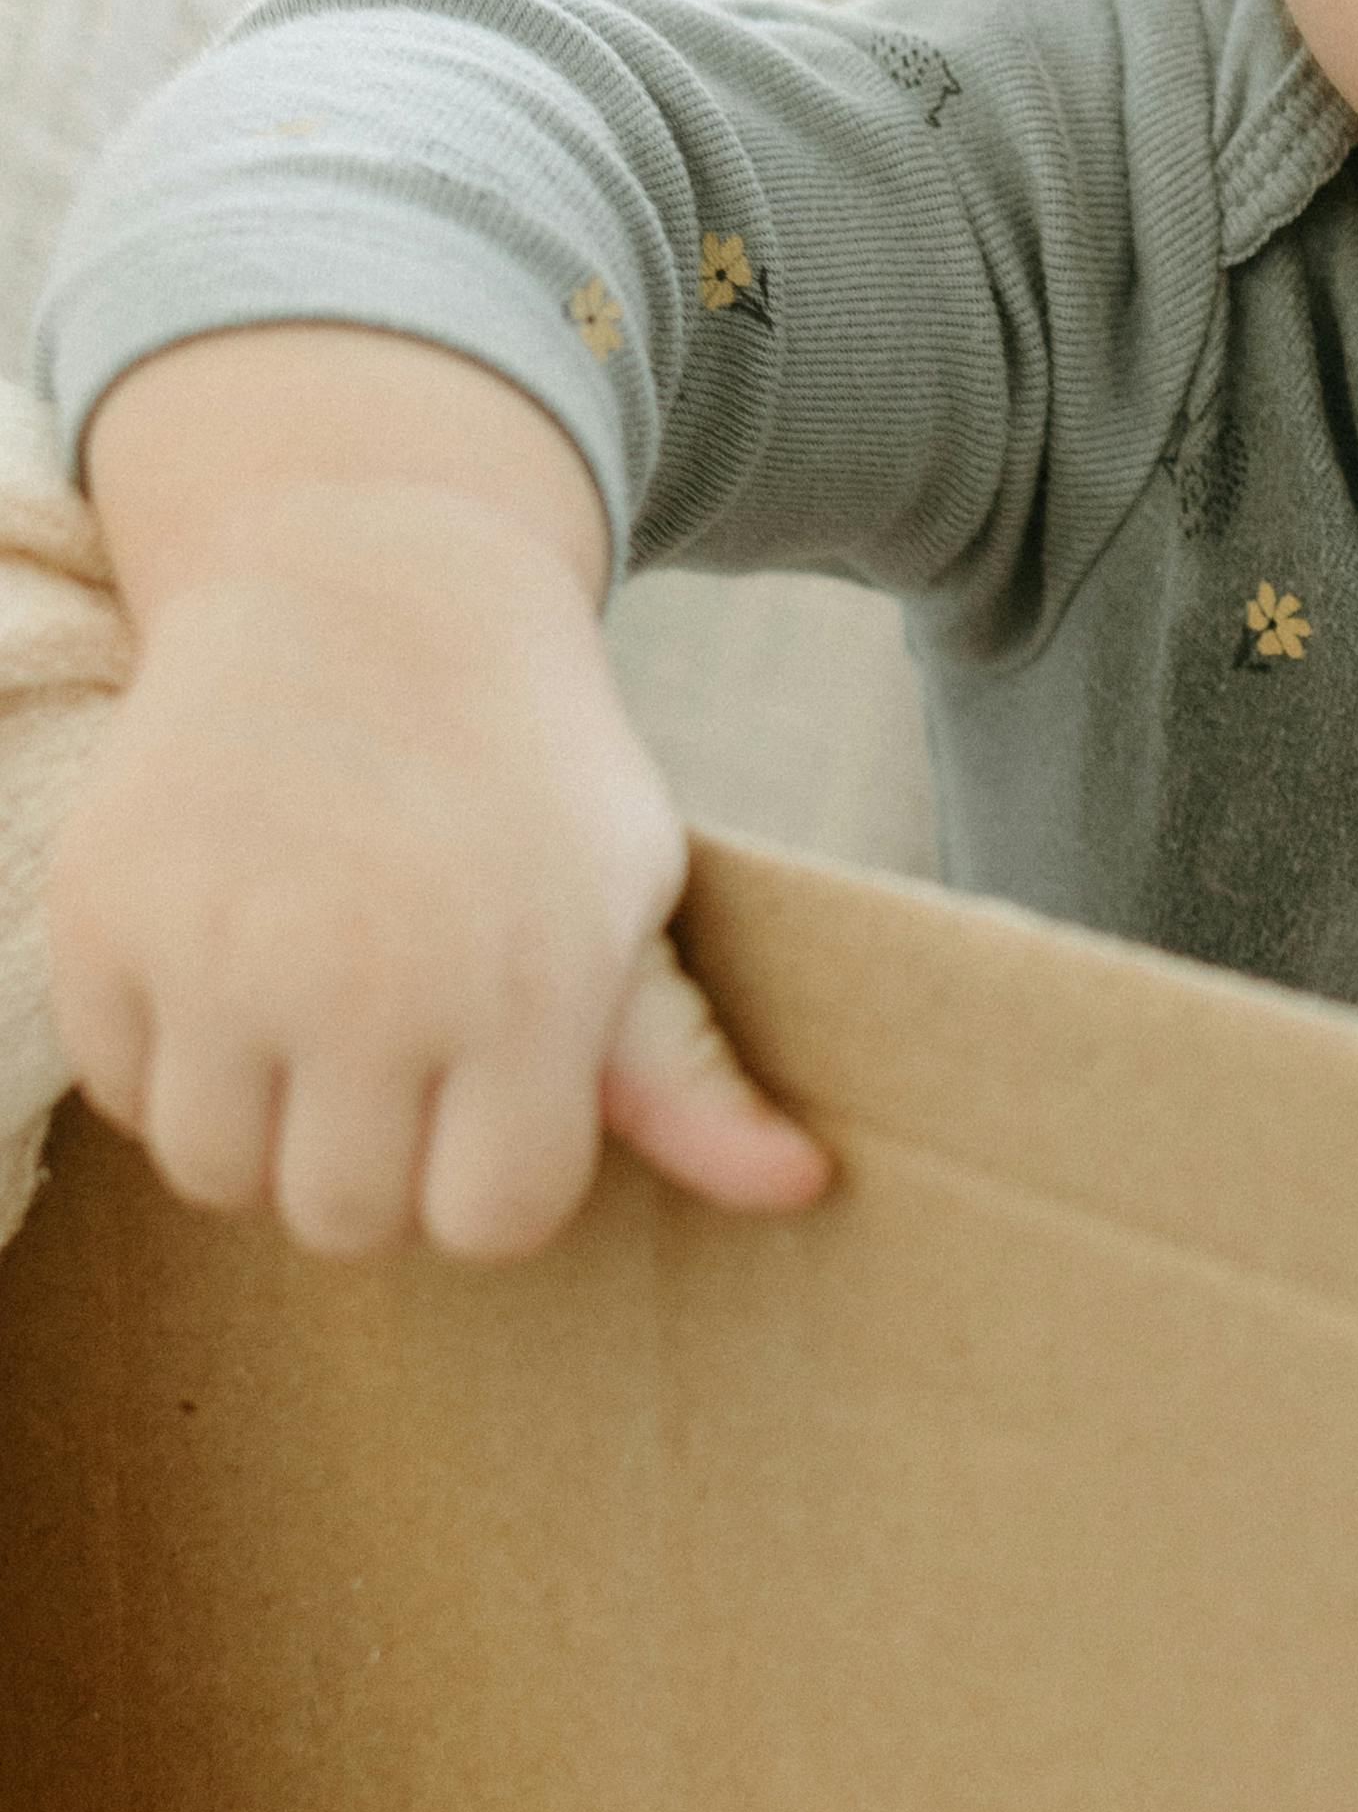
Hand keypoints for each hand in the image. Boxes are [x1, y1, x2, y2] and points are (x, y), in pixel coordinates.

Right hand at [49, 473, 825, 1258]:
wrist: (363, 590)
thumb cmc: (520, 768)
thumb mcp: (624, 890)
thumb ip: (687, 1069)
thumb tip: (801, 1187)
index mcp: (523, 984)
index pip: (493, 1221)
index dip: (497, 1171)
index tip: (496, 1087)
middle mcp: (362, 979)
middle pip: (346, 1220)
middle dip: (379, 1159)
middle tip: (397, 1044)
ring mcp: (216, 949)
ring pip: (217, 1176)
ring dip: (264, 1123)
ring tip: (311, 1009)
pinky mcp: (103, 918)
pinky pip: (123, 1092)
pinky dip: (168, 1053)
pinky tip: (229, 953)